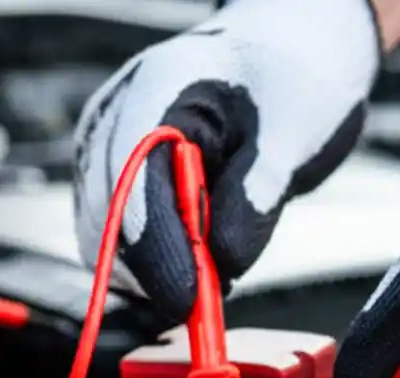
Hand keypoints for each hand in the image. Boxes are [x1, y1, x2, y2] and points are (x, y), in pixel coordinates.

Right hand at [72, 0, 379, 320]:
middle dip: (159, 267)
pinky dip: (158, 263)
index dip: (158, 249)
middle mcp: (115, 119)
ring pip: (105, 242)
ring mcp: (107, 152)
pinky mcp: (115, 182)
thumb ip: (257, 194)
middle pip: (107, 221)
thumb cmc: (290, 77)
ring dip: (158, 270)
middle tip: (218, 292)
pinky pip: (120, 243)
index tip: (190, 298)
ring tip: (222, 260)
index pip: (134, 182)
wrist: (284, 56)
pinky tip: (202, 252)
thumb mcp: (294, 130)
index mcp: (157, 89)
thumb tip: (224, 261)